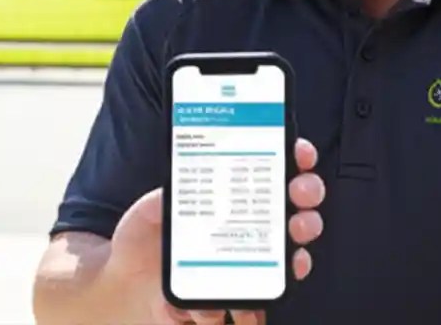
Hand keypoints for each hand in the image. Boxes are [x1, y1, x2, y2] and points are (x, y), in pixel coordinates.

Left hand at [107, 138, 325, 324]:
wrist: (134, 289)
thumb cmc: (144, 241)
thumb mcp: (146, 214)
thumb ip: (159, 202)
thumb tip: (174, 191)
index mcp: (224, 190)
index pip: (266, 164)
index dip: (289, 154)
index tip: (298, 151)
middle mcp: (246, 215)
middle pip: (291, 196)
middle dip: (306, 188)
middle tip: (299, 189)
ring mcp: (252, 248)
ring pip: (295, 234)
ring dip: (306, 226)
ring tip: (297, 226)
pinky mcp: (251, 280)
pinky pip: (281, 276)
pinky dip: (290, 271)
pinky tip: (289, 264)